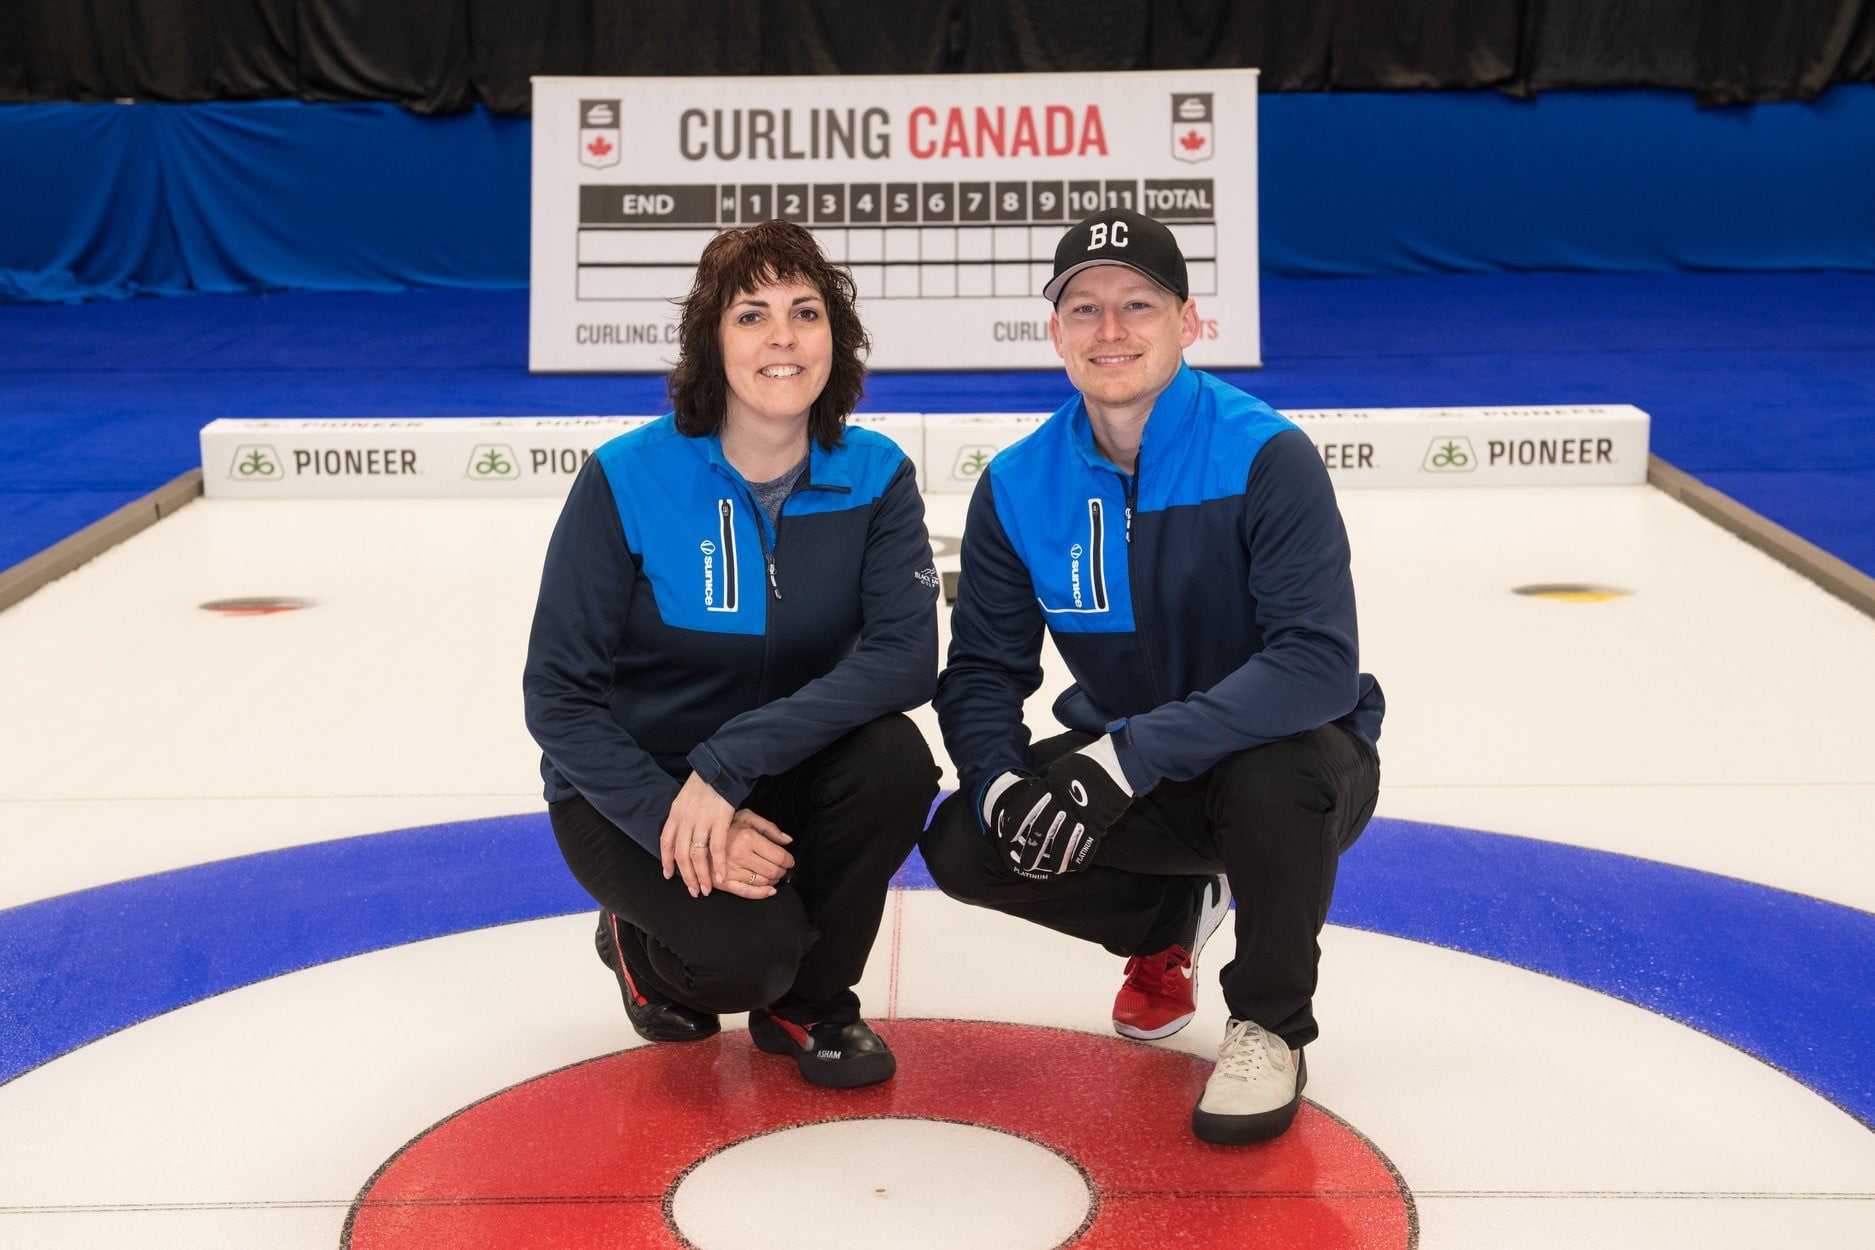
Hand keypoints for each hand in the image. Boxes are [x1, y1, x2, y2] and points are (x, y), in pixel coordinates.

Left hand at [660, 772, 734, 895]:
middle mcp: (685, 820)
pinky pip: (717, 848)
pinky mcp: (720, 820)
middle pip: (681, 854)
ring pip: (697, 855)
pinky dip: (718, 864)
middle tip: (693, 891)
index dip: (666, 861)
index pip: (665, 842)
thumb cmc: (706, 782)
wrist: (722, 767)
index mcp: (675, 814)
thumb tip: (681, 832)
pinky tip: (721, 877)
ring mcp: (702, 821)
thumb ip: (682, 815)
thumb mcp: (685, 797)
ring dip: (701, 875)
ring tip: (706, 889)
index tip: (669, 876)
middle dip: (686, 876)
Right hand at [717, 809, 795, 899]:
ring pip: (762, 882)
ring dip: (773, 881)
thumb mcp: (747, 817)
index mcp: (747, 838)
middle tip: (782, 868)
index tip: (789, 860)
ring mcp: (730, 870)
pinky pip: (747, 892)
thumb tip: (788, 840)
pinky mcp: (722, 882)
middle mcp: (739, 855)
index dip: (788, 860)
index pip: (778, 855)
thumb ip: (769, 828)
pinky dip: (761, 894)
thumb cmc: (725, 825)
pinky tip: (769, 890)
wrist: (697, 835)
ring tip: (773, 875)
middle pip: (772, 871)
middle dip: (782, 871)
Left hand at [985, 749, 1130, 879]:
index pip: (1026, 809)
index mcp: (1050, 788)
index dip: (1015, 824)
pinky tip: (1075, 867)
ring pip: (1062, 843)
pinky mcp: (1098, 824)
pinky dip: (1080, 857)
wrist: (1119, 763)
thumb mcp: (1062, 766)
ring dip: (1056, 860)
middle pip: (1041, 832)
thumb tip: (1038, 788)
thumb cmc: (1089, 761)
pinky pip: (1086, 845)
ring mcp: (1080, 816)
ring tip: (1052, 871)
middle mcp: (1062, 804)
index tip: (1007, 836)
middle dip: (1032, 851)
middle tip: (1025, 864)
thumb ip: (1049, 781)